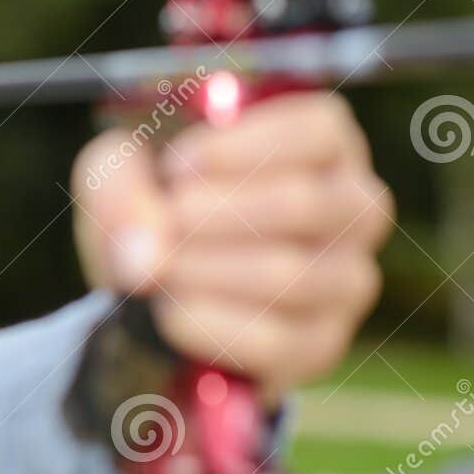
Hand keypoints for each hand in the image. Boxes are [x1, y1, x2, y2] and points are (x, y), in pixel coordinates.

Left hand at [72, 92, 394, 405]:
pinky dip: (209, 325)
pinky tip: (170, 312)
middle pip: (306, 202)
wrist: (153, 291)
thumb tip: (145, 247)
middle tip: (163, 224)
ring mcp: (347, 279)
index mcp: (322, 145)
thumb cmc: (155, 208)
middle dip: (213, 215)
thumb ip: (117, 180)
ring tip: (157, 268)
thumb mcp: (122, 173)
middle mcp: (355, 208)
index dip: (240, 148)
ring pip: (291, 274)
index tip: (175, 168)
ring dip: (205, 270)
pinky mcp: (322, 342)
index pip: (318, 131)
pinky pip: (277, 340)